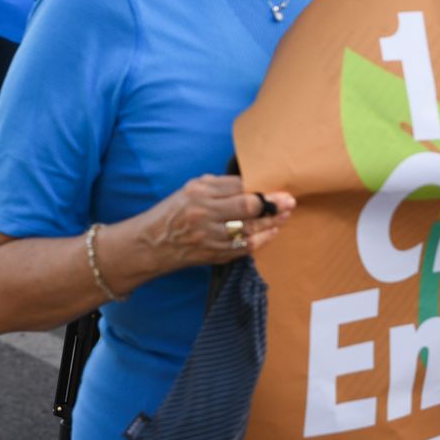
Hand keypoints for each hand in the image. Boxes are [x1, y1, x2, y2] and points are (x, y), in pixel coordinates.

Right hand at [141, 175, 293, 269]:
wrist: (150, 244)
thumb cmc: (173, 211)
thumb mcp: (191, 189)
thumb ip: (220, 185)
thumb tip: (252, 183)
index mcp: (199, 193)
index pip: (238, 189)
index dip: (262, 190)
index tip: (280, 189)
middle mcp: (204, 215)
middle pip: (246, 209)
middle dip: (272, 205)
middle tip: (289, 202)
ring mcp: (209, 238)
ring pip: (248, 231)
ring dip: (270, 224)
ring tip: (285, 216)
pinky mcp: (212, 255)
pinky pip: (242, 250)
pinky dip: (260, 241)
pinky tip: (271, 232)